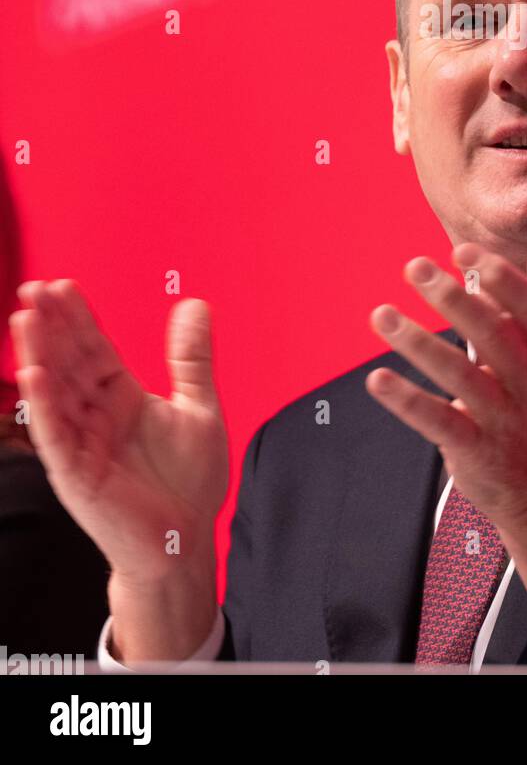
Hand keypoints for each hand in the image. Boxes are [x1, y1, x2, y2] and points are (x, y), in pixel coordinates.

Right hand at [8, 281, 228, 583]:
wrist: (186, 543)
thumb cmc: (189, 483)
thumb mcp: (199, 408)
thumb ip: (192, 359)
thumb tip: (195, 304)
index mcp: (120, 397)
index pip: (93, 349)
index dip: (77, 318)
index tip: (62, 285)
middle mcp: (95, 416)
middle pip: (68, 362)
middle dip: (51, 326)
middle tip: (35, 288)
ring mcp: (82, 445)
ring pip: (54, 393)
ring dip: (39, 356)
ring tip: (25, 320)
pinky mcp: (77, 476)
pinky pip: (55, 437)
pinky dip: (44, 407)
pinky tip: (34, 376)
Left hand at [365, 226, 526, 533]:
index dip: (498, 276)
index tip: (460, 249)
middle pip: (494, 334)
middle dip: (454, 299)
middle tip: (415, 267)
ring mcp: (503, 418)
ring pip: (461, 376)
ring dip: (419, 343)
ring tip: (382, 315)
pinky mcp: (477, 451)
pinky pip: (440, 423)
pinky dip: (408, 401)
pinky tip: (378, 379)